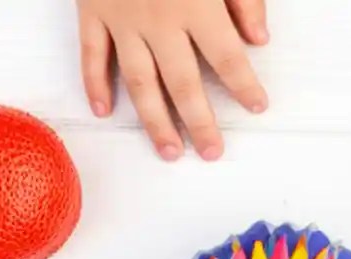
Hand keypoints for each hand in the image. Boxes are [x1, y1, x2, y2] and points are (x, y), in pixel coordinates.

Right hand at [77, 0, 269, 161]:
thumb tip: (259, 39)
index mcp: (197, 4)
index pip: (228, 58)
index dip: (245, 86)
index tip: (258, 106)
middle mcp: (160, 21)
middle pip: (185, 84)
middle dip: (201, 122)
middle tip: (212, 152)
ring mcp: (122, 19)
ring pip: (140, 82)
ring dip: (155, 121)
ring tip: (168, 151)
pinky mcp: (92, 10)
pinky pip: (92, 55)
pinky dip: (96, 84)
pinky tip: (106, 111)